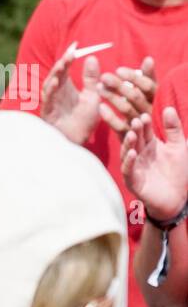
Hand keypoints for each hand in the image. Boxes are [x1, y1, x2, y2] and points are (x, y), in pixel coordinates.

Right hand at [39, 42, 123, 143]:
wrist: (78, 142)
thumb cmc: (82, 121)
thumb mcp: (92, 96)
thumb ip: (91, 79)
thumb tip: (92, 58)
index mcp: (66, 87)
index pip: (65, 68)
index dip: (69, 57)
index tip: (76, 46)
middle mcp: (56, 93)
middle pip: (57, 74)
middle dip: (63, 63)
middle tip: (71, 52)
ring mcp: (51, 102)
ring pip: (50, 84)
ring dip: (55, 74)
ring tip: (63, 64)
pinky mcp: (48, 113)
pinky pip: (48, 99)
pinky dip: (51, 90)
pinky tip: (56, 82)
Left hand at [98, 57, 156, 131]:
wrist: (139, 137)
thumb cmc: (142, 107)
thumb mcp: (147, 92)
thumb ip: (147, 76)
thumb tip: (148, 59)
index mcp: (156, 99)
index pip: (148, 86)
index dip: (134, 78)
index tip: (119, 70)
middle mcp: (150, 112)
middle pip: (135, 97)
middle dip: (120, 85)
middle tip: (104, 76)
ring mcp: (140, 126)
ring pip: (127, 110)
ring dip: (112, 98)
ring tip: (99, 88)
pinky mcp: (129, 137)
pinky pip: (119, 127)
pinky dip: (110, 117)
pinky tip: (100, 107)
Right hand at [122, 107, 187, 223]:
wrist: (178, 198)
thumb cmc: (178, 172)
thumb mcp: (179, 146)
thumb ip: (173, 129)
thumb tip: (168, 108)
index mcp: (149, 145)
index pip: (144, 131)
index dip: (144, 123)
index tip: (145, 115)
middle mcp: (139, 154)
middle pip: (134, 139)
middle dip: (135, 130)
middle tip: (137, 121)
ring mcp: (134, 167)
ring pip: (127, 153)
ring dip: (129, 143)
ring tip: (132, 134)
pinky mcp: (133, 181)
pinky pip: (128, 170)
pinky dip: (129, 161)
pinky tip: (132, 153)